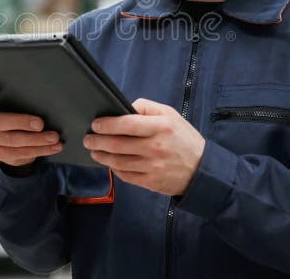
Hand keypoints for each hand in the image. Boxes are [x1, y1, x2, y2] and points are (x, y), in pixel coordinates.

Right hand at [0, 90, 62, 166]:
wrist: (16, 136)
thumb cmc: (20, 109)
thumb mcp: (18, 101)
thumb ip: (22, 98)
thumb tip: (45, 97)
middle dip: (20, 122)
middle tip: (40, 124)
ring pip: (11, 140)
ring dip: (36, 140)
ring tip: (54, 137)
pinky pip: (20, 153)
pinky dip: (41, 149)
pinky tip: (55, 146)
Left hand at [83, 98, 205, 195]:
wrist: (202, 170)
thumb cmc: (183, 139)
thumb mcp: (171, 115)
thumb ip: (146, 107)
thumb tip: (123, 108)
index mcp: (161, 127)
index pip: (127, 124)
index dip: (107, 124)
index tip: (95, 124)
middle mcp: (156, 147)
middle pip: (118, 145)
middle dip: (97, 141)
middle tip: (88, 139)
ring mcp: (153, 167)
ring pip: (118, 162)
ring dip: (101, 156)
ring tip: (94, 151)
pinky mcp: (151, 182)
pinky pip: (125, 176)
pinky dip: (114, 169)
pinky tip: (109, 163)